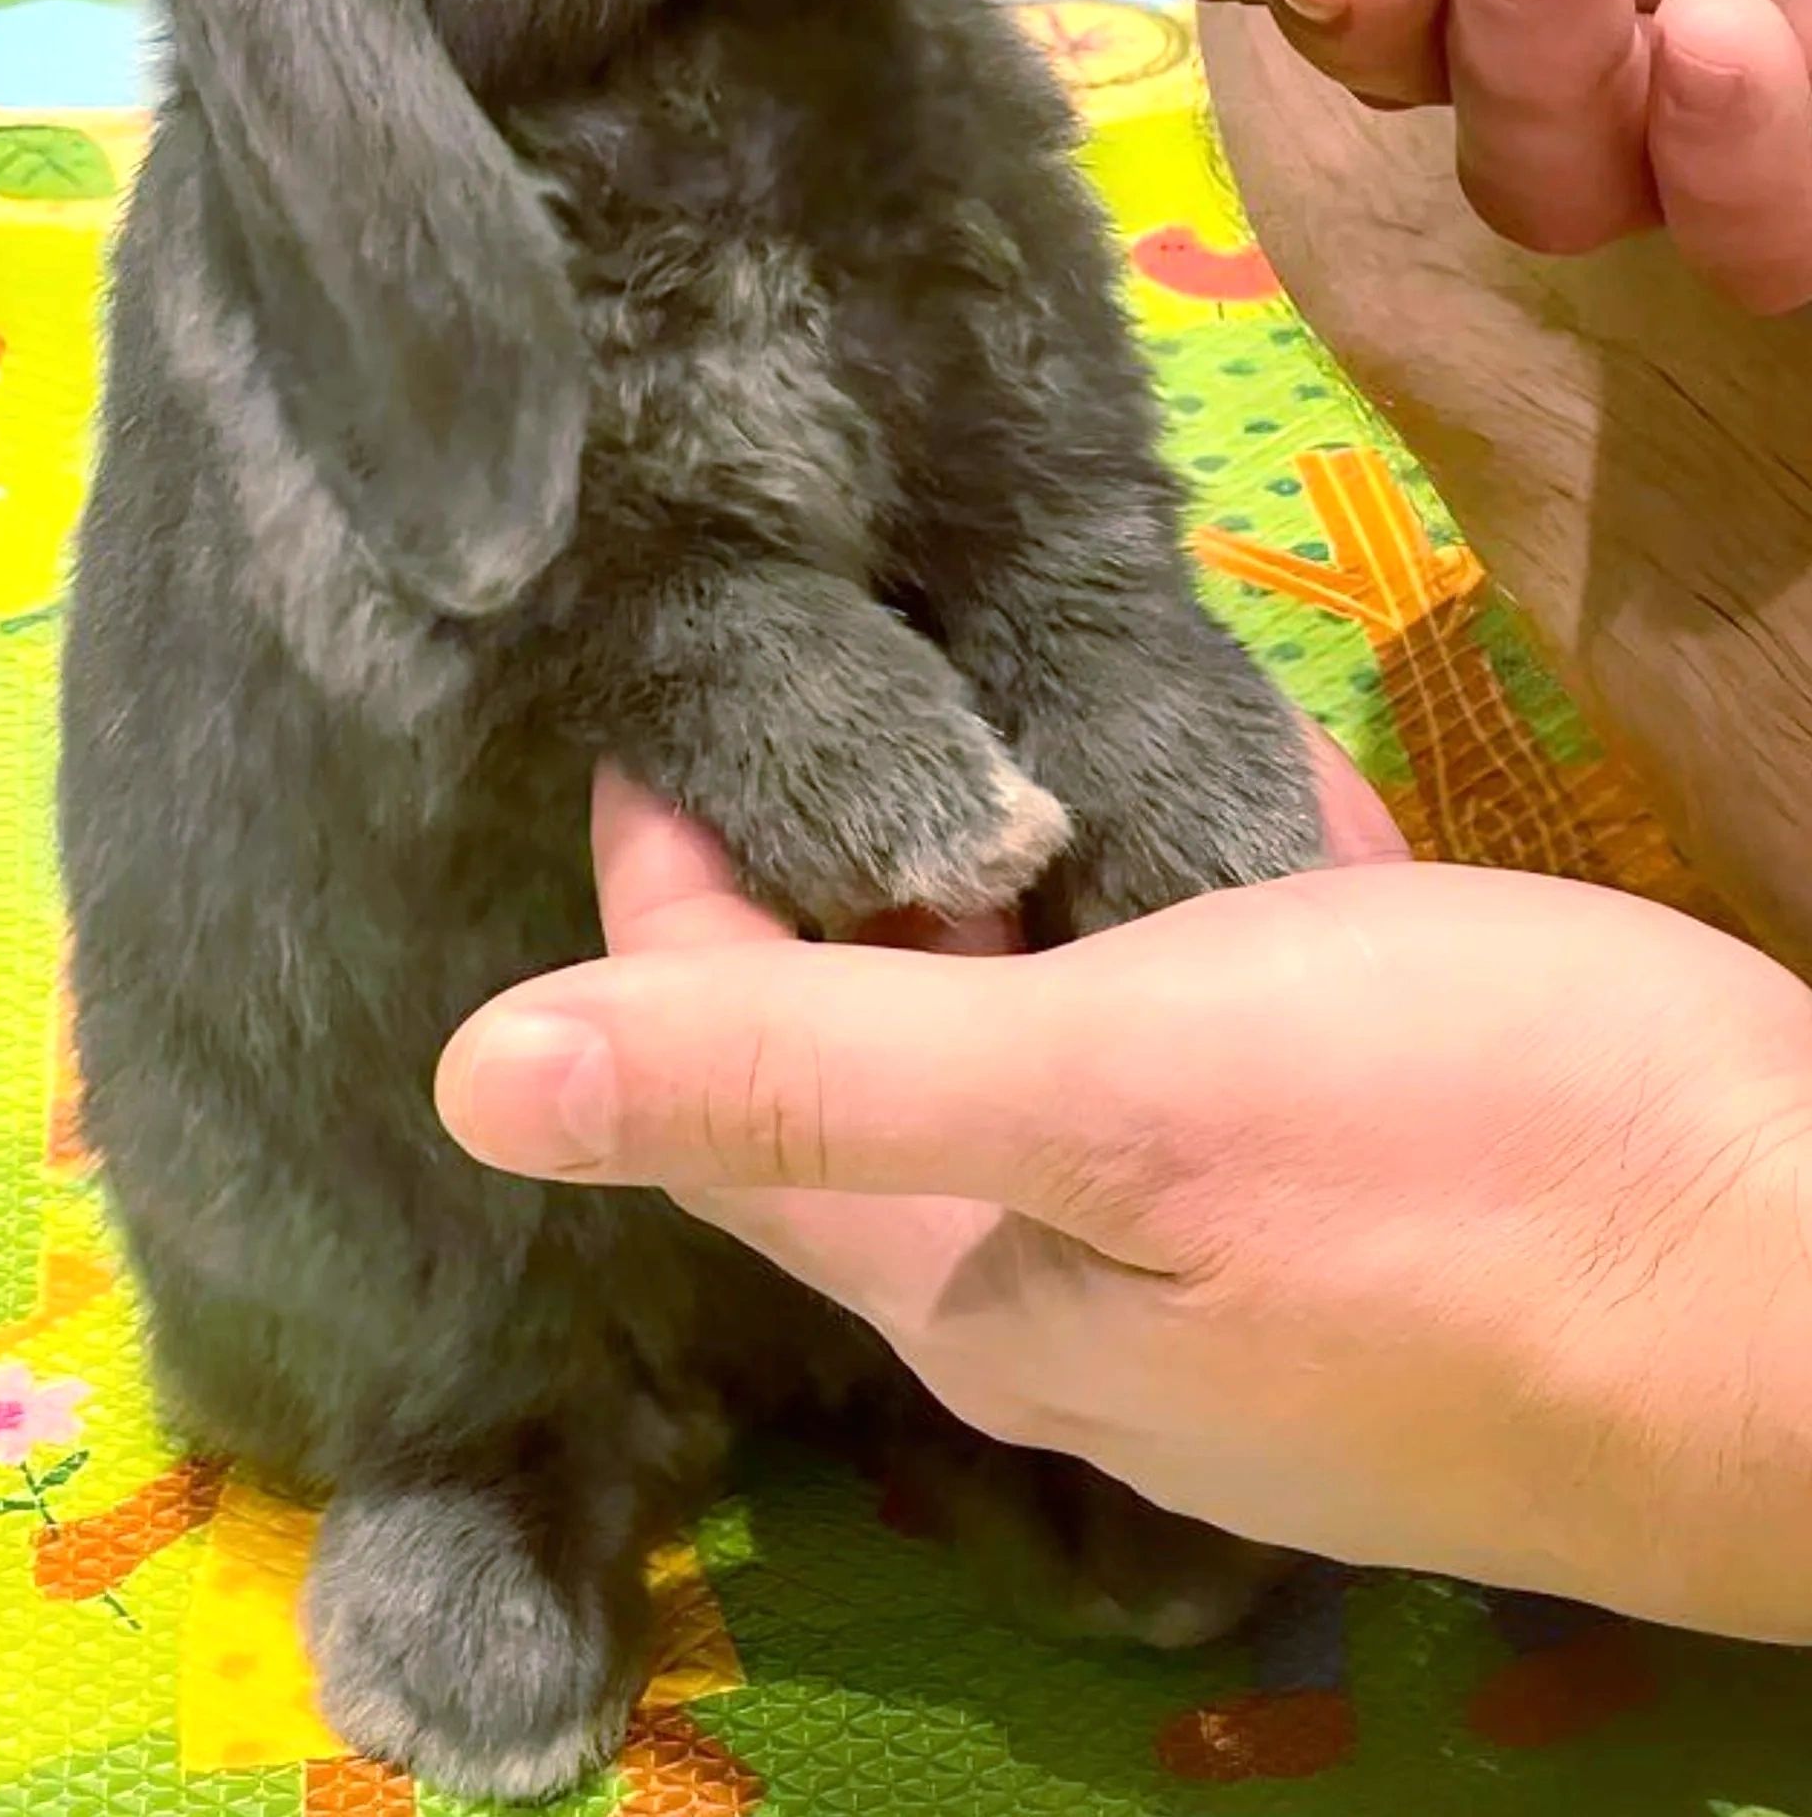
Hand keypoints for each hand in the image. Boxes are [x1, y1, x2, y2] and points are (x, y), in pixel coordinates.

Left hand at [439, 767, 1811, 1640]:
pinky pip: (1238, 996)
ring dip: (1022, 867)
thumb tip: (476, 1083)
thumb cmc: (1471, 1172)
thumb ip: (810, 1076)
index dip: (662, 904)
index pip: (727, 1080)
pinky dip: (1193, 884)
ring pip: (1075, 1017)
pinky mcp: (1386, 1163)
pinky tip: (1199, 764)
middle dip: (838, 871)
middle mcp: (1086, 1275)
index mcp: (976, 1272)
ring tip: (994, 683)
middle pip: (889, 1053)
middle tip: (834, 672)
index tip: (665, 722)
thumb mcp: (1117, 1092)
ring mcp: (1248, 1227)